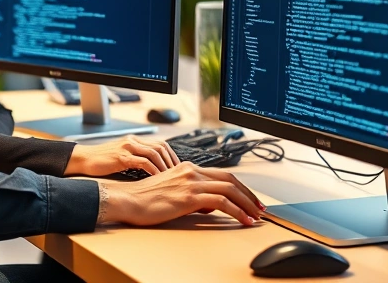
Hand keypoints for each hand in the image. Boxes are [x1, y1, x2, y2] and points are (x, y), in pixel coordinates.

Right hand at [64, 135, 178, 176]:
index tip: (177, 168)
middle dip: (171, 160)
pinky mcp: (121, 157)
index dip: (171, 155)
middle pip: (160, 147)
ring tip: (170, 177)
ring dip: (164, 166)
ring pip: (154, 153)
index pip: (159, 144)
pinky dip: (153, 170)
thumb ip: (135, 159)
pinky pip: (143, 162)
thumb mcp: (122, 158)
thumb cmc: (101, 162)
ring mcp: (127, 148)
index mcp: (134, 140)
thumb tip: (152, 170)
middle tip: (177, 174)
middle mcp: (132, 141)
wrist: (83, 160)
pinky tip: (157, 178)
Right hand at [99, 162, 264, 226]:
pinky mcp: (189, 196)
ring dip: (248, 203)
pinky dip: (237, 211)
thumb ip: (191, 195)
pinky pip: (222, 202)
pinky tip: (244, 220)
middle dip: (249, 195)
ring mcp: (190, 182)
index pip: (222, 174)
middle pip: (230, 179)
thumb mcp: (172, 192)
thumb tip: (208, 206)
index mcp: (186, 168)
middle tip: (260, 208)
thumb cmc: (144, 199)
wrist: (127, 200)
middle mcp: (191, 171)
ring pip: (230, 189)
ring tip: (257, 216)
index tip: (250, 199)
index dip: (240, 187)